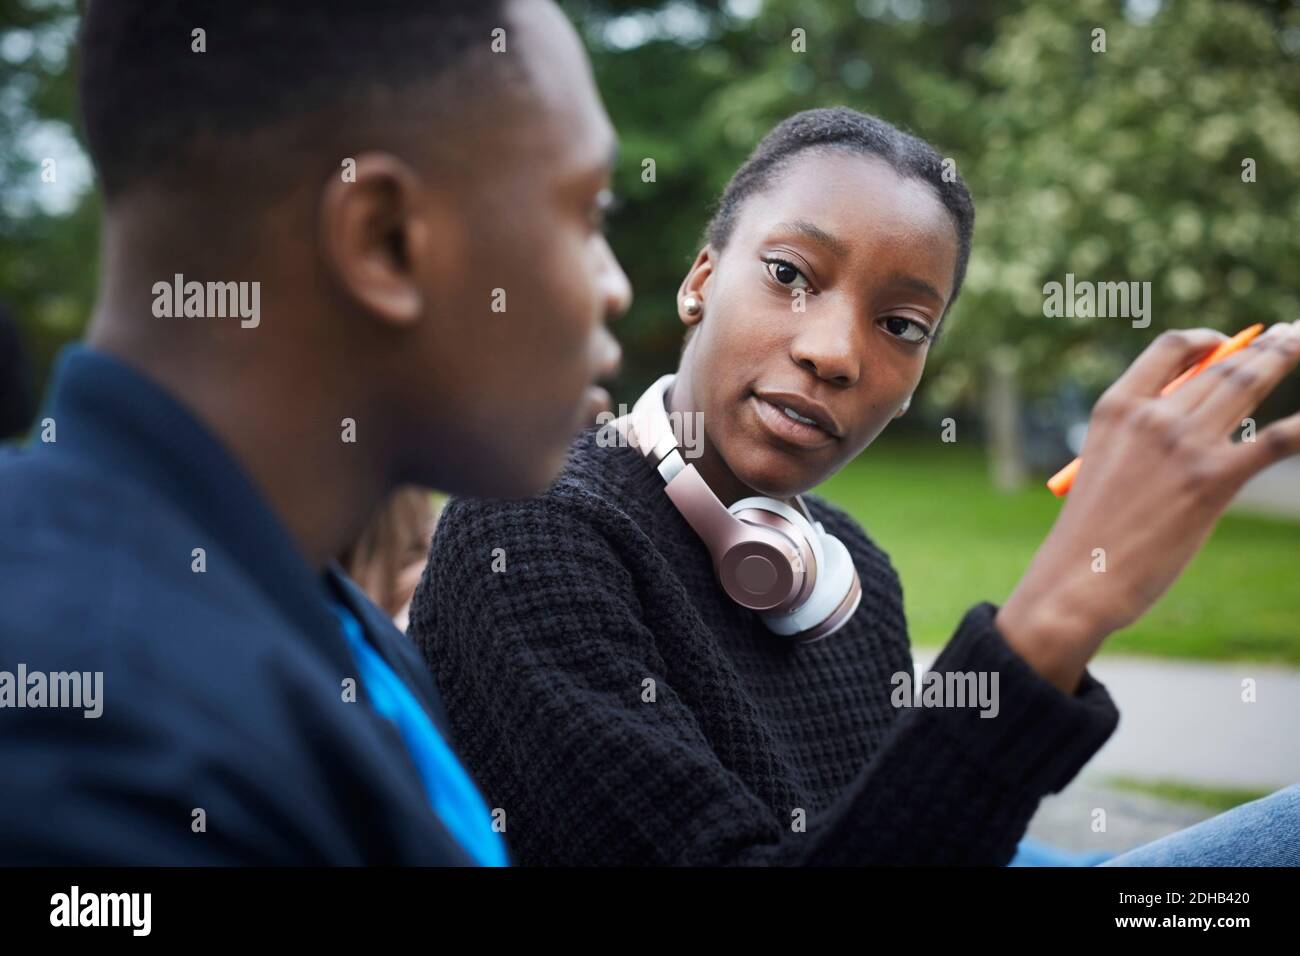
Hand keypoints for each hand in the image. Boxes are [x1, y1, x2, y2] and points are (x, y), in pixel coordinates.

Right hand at [996, 321, 1299, 691]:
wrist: (1082, 578)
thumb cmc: (1092, 534)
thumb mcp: (1106, 468)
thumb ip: (1146, 439)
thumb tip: (1205, 419)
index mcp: (1117, 408)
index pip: (1170, 349)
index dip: (1206, 340)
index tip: (1228, 343)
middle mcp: (1151, 416)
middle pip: (1221, 364)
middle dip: (1265, 346)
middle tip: (1293, 335)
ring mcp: (1184, 444)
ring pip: (1249, 383)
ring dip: (1286, 358)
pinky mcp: (1213, 479)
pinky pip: (1278, 440)